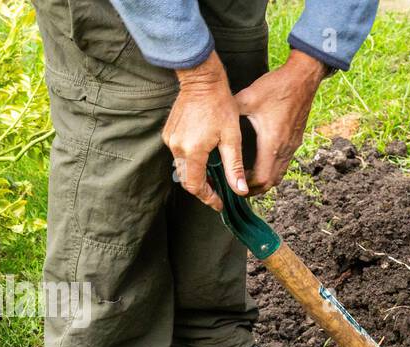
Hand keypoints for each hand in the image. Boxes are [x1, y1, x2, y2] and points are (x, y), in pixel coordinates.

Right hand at [163, 51, 248, 210]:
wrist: (201, 80)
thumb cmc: (220, 105)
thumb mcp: (232, 138)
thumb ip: (233, 166)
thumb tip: (240, 190)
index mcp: (192, 150)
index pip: (195, 185)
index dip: (207, 197)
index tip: (219, 203)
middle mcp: (177, 147)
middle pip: (186, 179)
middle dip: (202, 189)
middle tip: (218, 193)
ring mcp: (170, 139)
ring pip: (181, 168)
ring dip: (196, 176)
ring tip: (213, 179)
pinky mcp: (169, 132)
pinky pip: (178, 155)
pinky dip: (190, 163)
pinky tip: (204, 160)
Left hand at [235, 49, 326, 194]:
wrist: (302, 79)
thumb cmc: (276, 87)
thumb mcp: (248, 98)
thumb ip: (231, 112)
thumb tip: (213, 118)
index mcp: (271, 143)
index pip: (260, 178)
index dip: (246, 185)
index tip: (234, 183)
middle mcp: (284, 149)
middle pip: (270, 183)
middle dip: (254, 188)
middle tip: (238, 186)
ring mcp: (292, 147)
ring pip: (279, 176)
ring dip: (263, 181)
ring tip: (247, 178)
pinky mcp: (295, 142)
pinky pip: (283, 165)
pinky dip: (271, 170)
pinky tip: (261, 162)